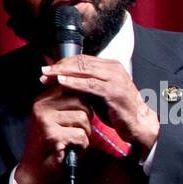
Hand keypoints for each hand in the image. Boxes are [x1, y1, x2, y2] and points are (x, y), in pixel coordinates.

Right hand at [15, 85, 93, 183]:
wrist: (35, 171)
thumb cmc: (49, 145)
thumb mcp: (55, 119)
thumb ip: (66, 103)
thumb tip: (88, 89)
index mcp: (42, 100)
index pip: (72, 86)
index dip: (85, 100)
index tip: (82, 114)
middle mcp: (41, 106)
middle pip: (81, 101)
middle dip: (87, 118)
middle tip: (77, 131)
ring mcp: (45, 120)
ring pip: (83, 118)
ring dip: (85, 133)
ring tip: (73, 141)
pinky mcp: (52, 135)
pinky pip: (81, 135)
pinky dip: (82, 146)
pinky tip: (71, 149)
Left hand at [41, 56, 158, 152]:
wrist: (138, 123)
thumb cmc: (117, 110)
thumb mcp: (98, 94)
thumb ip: (84, 85)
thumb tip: (62, 79)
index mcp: (110, 66)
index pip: (82, 59)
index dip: (63, 63)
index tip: (48, 68)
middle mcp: (113, 68)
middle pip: (81, 62)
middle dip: (60, 66)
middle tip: (44, 71)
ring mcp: (114, 79)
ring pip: (84, 70)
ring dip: (63, 72)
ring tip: (48, 76)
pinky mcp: (114, 92)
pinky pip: (90, 84)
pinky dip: (74, 82)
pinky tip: (61, 82)